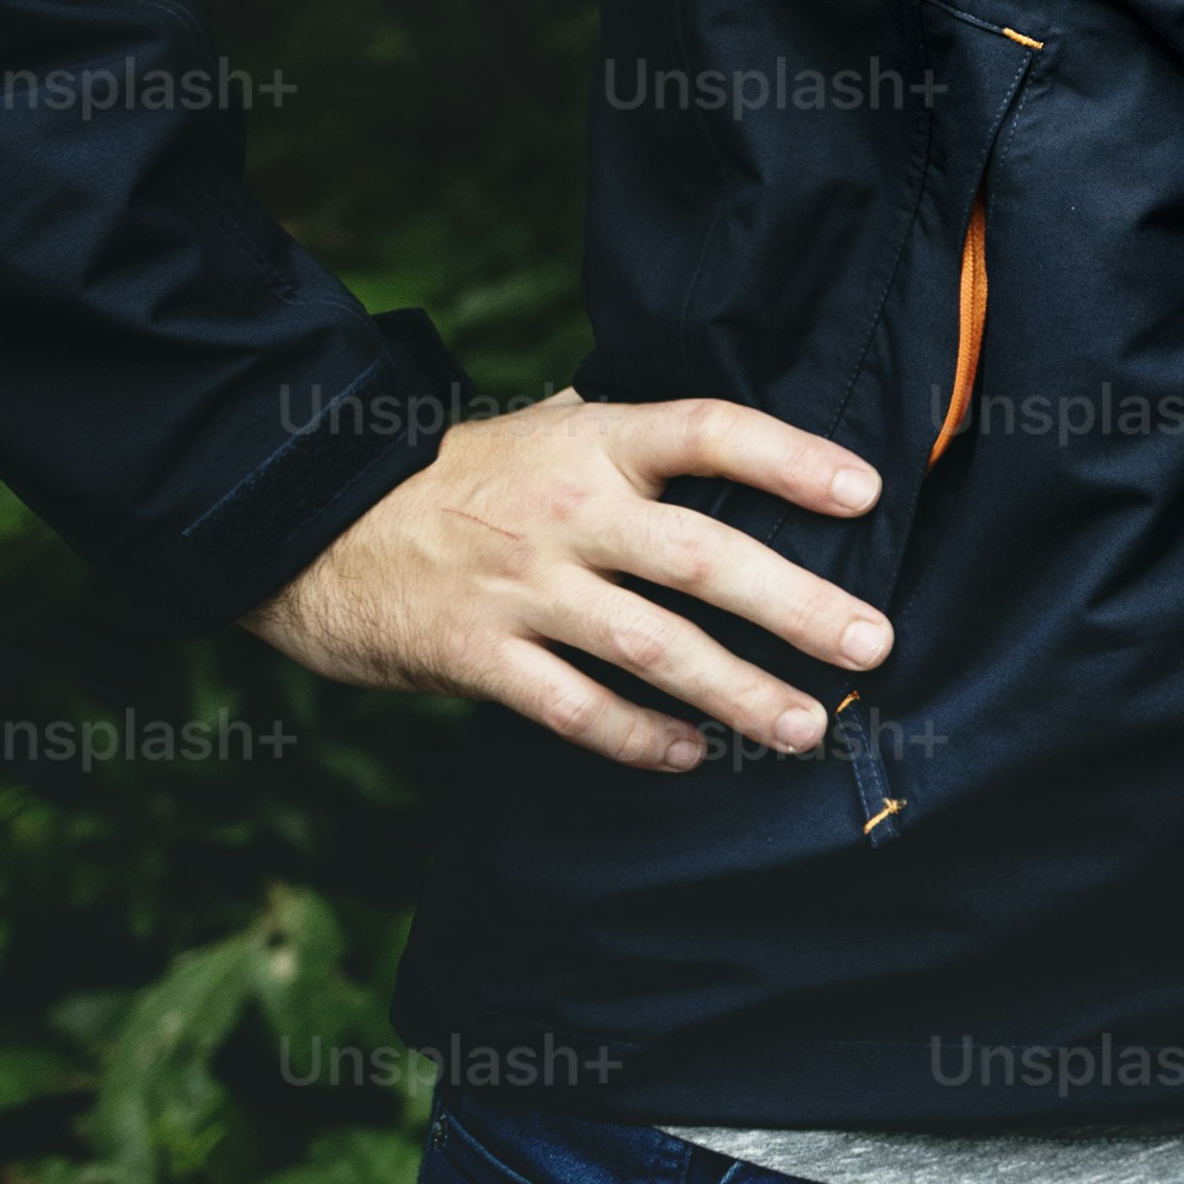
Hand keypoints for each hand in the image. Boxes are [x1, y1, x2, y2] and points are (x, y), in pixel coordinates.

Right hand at [242, 389, 890, 771]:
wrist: (311, 526)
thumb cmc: (457, 479)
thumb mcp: (544, 428)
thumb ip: (629, 436)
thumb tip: (728, 437)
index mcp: (593, 439)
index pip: (710, 432)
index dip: (793, 459)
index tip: (867, 494)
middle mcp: (568, 511)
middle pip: (702, 555)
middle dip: (797, 605)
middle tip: (871, 645)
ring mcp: (522, 587)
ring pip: (651, 646)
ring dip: (736, 693)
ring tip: (803, 726)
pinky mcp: (475, 656)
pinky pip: (575, 707)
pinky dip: (638, 737)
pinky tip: (691, 755)